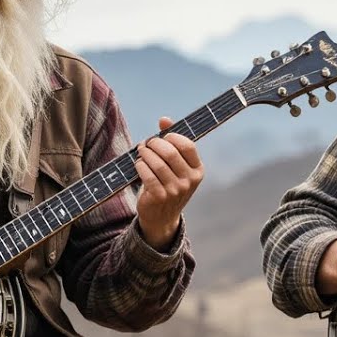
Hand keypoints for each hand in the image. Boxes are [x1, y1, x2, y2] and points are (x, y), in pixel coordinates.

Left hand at [135, 116, 204, 250]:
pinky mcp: (160, 197)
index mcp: (197, 170)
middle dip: (155, 143)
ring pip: (156, 163)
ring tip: (141, 151)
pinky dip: (140, 166)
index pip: (187, 145)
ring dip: (145, 154)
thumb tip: (164, 119)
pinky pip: (147, 175)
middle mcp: (189, 181)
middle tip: (147, 143)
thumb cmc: (168, 184)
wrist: (161, 217)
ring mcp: (175, 190)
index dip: (172, 136)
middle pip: (170, 152)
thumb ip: (171, 141)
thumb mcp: (174, 165)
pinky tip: (139, 164)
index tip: (162, 136)